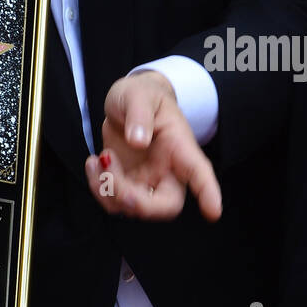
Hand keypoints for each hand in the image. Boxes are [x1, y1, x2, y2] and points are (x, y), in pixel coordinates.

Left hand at [85, 71, 221, 221]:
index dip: (208, 193)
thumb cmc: (141, 95)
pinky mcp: (126, 183)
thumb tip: (138, 141)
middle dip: (139, 204)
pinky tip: (93, 163)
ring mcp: (146, 181)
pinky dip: (98, 188)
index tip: (213, 211)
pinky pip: (113, 200)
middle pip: (166, 205)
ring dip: (110, 192)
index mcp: (180, 148)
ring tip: (97, 160)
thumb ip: (140, 114)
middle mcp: (168, 171)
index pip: (199, 173)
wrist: (125, 101)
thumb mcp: (139, 95)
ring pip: (134, 207)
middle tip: (113, 181)